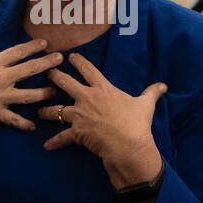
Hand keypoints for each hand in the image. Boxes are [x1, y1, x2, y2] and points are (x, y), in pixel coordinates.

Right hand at [0, 38, 59, 135]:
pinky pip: (15, 120)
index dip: (33, 47)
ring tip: (54, 92)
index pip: (18, 52)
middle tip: (60, 58)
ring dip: (44, 94)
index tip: (45, 43)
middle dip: (47, 63)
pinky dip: (25, 124)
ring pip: (29, 95)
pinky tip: (33, 126)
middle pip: (29, 69)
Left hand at [40, 52, 165, 183]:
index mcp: (103, 88)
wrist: (127, 144)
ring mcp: (79, 115)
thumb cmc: (136, 122)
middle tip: (47, 73)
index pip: (88, 69)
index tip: (70, 56)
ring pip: (56, 110)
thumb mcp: (145, 105)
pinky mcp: (76, 132)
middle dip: (54, 77)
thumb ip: (151, 93)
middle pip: (65, 83)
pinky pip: (62, 137)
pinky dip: (54, 142)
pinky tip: (46, 145)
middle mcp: (87, 98)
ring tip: (39, 111)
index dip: (78, 61)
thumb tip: (163, 86)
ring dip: (47, 110)